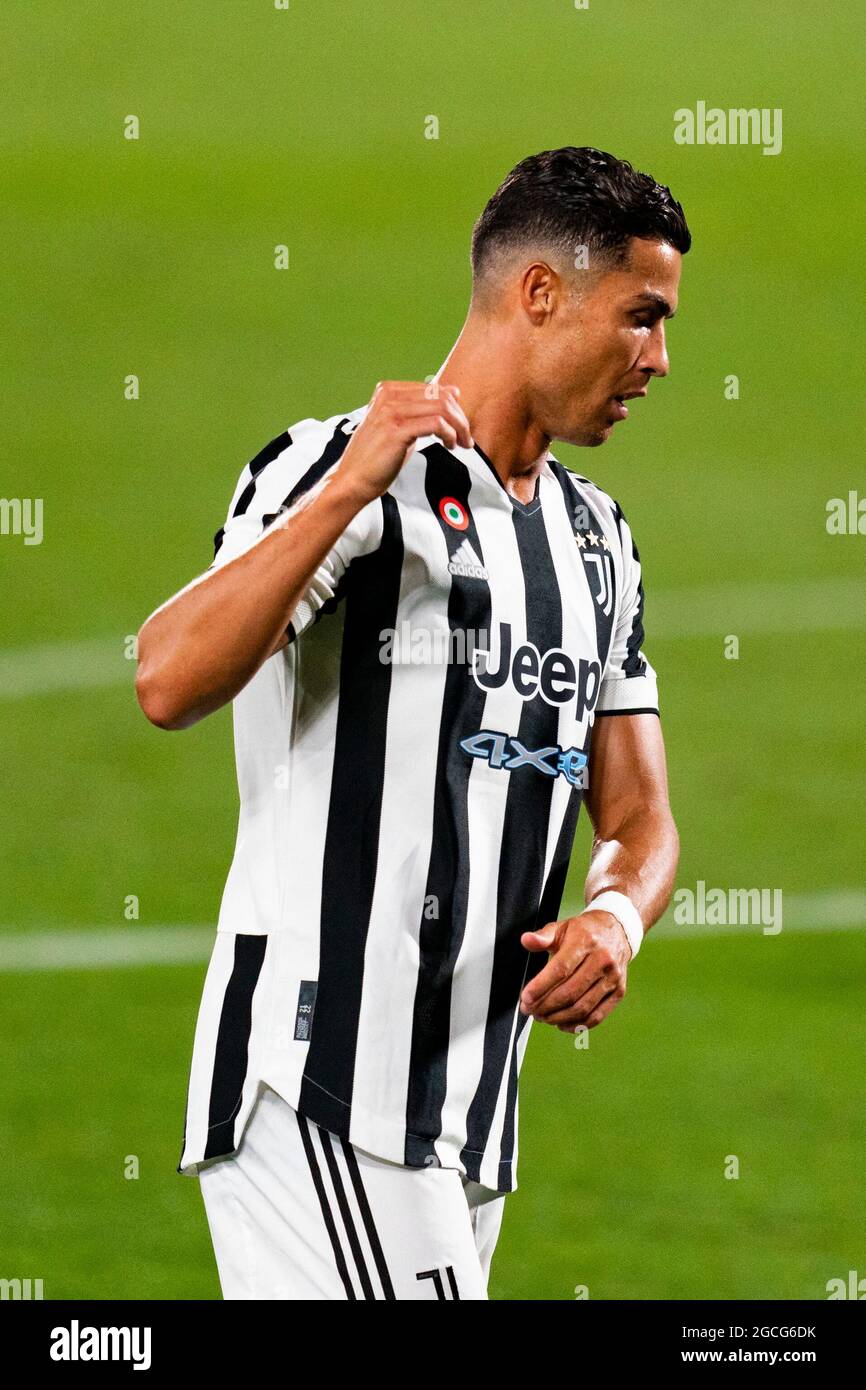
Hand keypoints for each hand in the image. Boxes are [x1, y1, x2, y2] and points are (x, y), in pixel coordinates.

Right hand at [333, 380, 472, 503]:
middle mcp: (388, 396)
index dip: (454, 406)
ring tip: (460, 443)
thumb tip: (452, 392)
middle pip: (440, 395)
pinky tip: (449, 445)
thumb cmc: (376, 458)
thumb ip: (420, 410)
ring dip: (458, 426)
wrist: (352, 480)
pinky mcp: (397, 430)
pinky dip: (449, 434)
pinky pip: (436, 423)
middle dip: (460, 417)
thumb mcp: (399, 426)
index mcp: (388, 390)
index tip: (460, 426)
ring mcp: (391, 411)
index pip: (434, 388)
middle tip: (466, 438)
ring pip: (442, 407)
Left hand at [519, 909, 629, 1032]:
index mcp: (585, 941)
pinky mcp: (619, 992)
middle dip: (545, 1006)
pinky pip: (597, 1016)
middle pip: (570, 992)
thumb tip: (526, 940)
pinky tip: (561, 1023)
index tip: (525, 998)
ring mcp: (613, 978)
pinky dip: (577, 1025)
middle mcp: (602, 960)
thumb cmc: (584, 932)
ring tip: (542, 1017)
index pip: (561, 969)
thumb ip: (542, 936)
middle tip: (529, 1010)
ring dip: (558, 1017)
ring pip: (582, 1007)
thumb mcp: (562, 927)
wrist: (617, 931)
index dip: (541, 986)